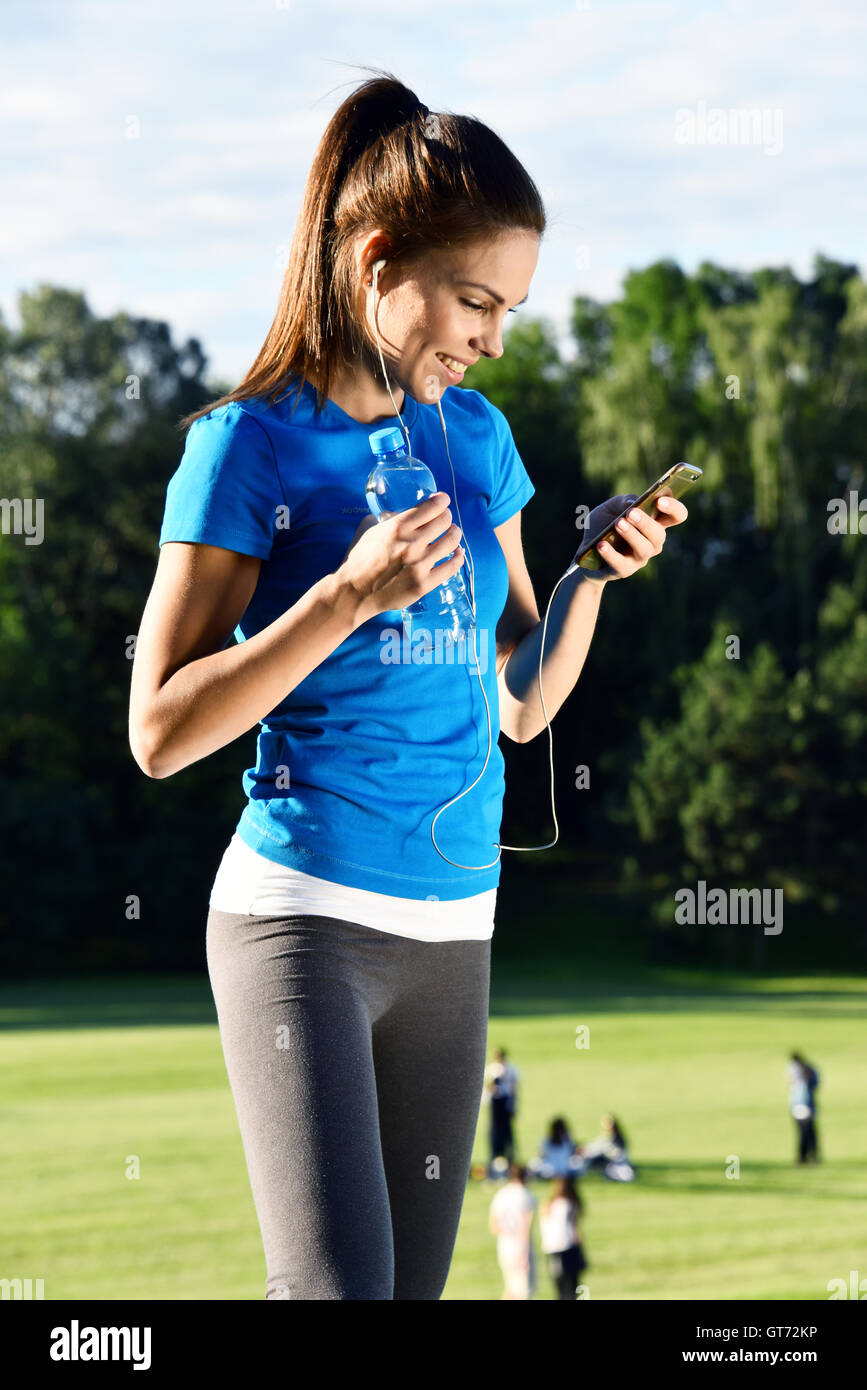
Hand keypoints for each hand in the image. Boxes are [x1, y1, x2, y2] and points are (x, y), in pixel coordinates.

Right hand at [338, 491, 464, 620]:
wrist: (353, 593)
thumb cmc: (359, 560)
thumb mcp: (369, 530)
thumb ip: (387, 519)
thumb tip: (400, 512)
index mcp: (398, 527)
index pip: (432, 507)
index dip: (441, 501)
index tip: (443, 501)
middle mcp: (412, 544)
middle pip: (445, 521)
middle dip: (447, 517)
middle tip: (445, 519)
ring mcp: (419, 565)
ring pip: (452, 541)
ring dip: (455, 534)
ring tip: (452, 534)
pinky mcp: (424, 584)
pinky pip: (452, 567)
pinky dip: (458, 558)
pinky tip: (458, 554)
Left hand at [574, 492, 688, 580]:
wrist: (585, 552)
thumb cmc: (602, 526)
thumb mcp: (609, 508)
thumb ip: (622, 502)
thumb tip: (633, 502)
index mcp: (654, 523)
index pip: (676, 515)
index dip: (673, 508)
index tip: (659, 500)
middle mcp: (652, 542)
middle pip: (659, 534)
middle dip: (646, 523)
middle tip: (631, 512)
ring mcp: (639, 558)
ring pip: (644, 549)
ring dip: (631, 535)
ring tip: (618, 524)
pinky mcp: (624, 571)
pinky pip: (621, 564)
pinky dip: (611, 554)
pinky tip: (601, 544)